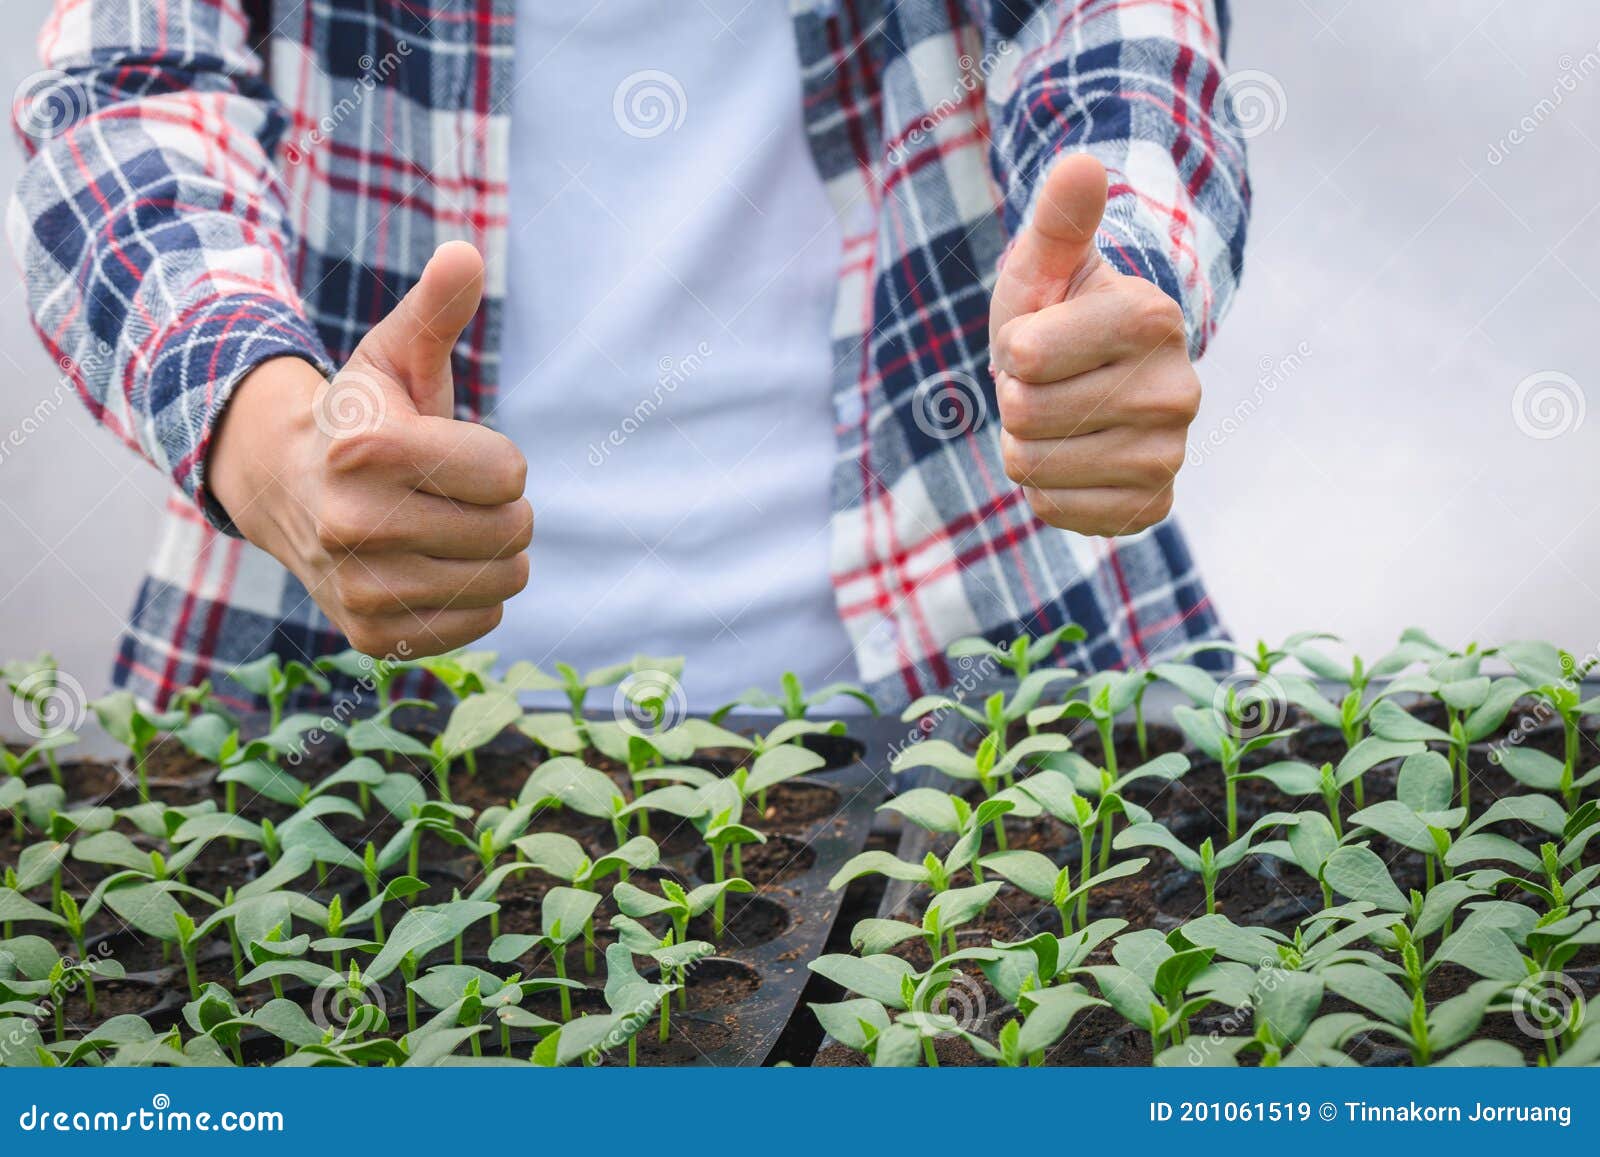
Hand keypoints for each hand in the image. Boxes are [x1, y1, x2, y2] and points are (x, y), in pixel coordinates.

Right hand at [208, 242, 531, 656]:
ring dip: (494, 553)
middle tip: (453, 493)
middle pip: (513, 531)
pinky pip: (482, 624)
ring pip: (505, 581)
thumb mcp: (395, 355)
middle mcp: (354, 526)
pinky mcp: (374, 638)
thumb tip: (465, 252)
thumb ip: (436, 309)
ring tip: (446, 528)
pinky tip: (432, 568)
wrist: (289, 492)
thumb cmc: (363, 418)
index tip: (450, 449)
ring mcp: (360, 590)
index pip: (509, 473)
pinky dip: (475, 598)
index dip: (496, 458)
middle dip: (502, 507)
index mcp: (367, 450)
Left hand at [989, 154, 1199, 536]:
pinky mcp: (1152, 505)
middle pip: (1025, 415)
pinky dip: (1045, 489)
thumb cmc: (1056, 315)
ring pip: (1034, 468)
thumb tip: (1078, 164)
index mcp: (1152, 319)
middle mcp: (1178, 391)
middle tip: (1045, 384)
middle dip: (1014, 398)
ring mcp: (1170, 454)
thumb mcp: (1046, 265)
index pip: (1022, 357)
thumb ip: (1058, 219)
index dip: (1011, 348)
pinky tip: (1072, 459)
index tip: (1039, 339)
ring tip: (1057, 418)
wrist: (1088, 382)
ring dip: (1024, 445)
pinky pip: (1056, 510)